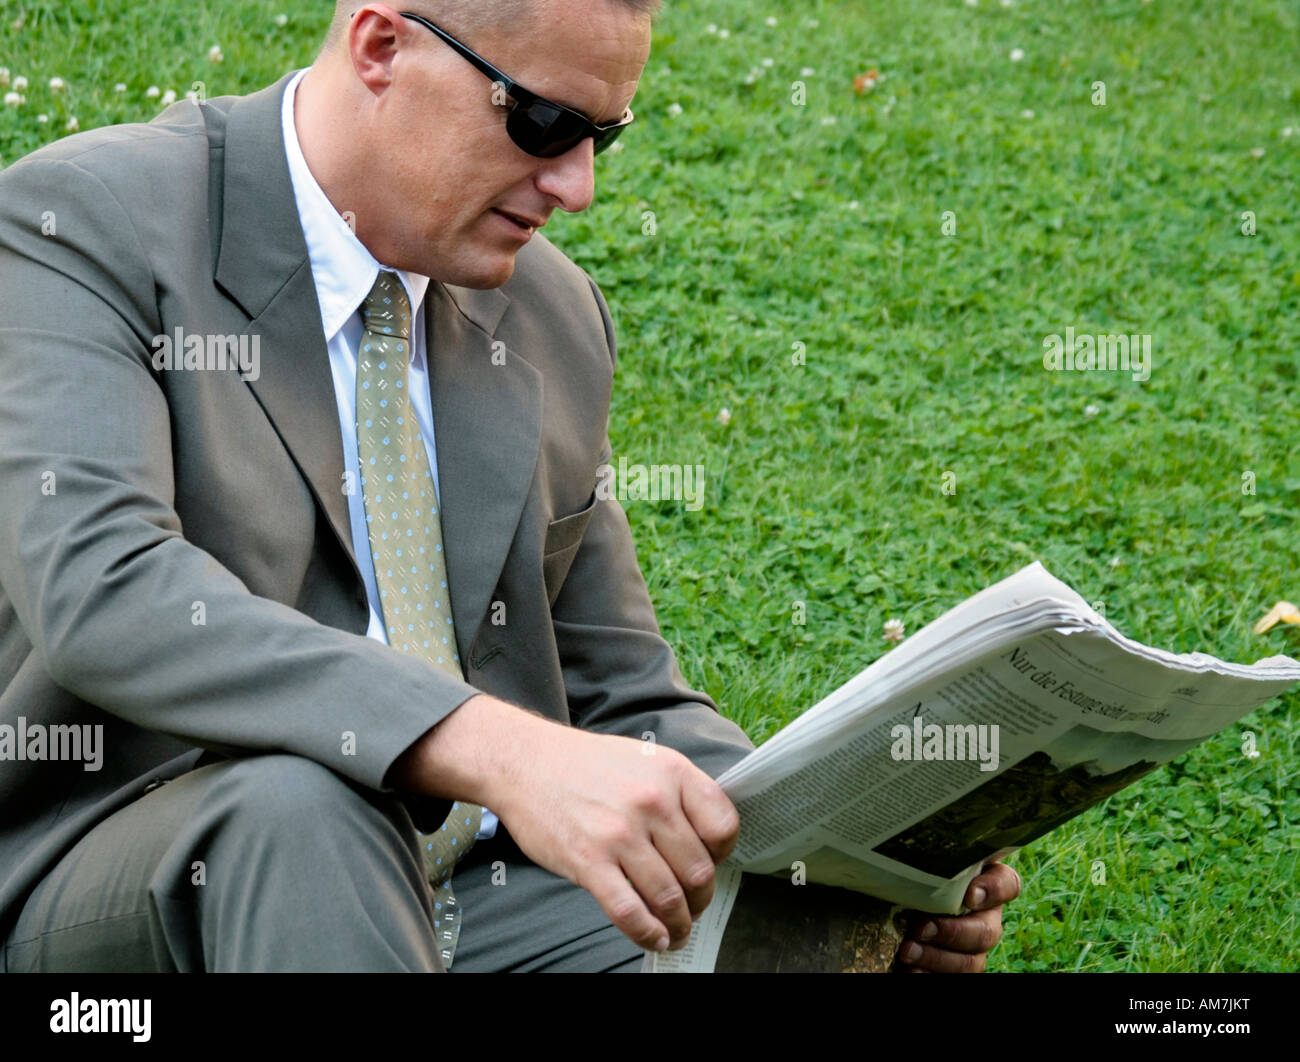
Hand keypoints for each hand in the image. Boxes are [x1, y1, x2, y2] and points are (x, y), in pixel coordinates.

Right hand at [491, 720, 739, 952]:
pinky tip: (653, 938)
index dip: (724, 855)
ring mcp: (620, 833)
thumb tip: (705, 843)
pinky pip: (630, 912)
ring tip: (676, 931)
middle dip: (701, 899)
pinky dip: (648, 934)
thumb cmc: (587, 764)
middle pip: (699, 870)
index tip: (712, 865)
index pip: (723, 827)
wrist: (526, 761)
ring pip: (669, 897)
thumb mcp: (645, 759)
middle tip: (693, 907)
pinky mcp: (589, 861)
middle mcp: (652, 802)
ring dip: (679, 924)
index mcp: (672, 772)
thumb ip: (678, 793)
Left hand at [895, 860, 1020, 971]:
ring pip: (972, 961)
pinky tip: (911, 970)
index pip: (1007, 884)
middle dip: (953, 933)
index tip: (969, 896)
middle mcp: (986, 916)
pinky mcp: (958, 966)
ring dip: (938, 959)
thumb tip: (916, 851)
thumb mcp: (921, 860)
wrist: (900, 898)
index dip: (993, 892)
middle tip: (921, 929)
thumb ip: (931, 860)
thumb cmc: (911, 871)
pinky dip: (930, 974)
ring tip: (907, 952)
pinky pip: (954, 977)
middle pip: (987, 932)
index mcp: (985, 883)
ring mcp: (973, 945)